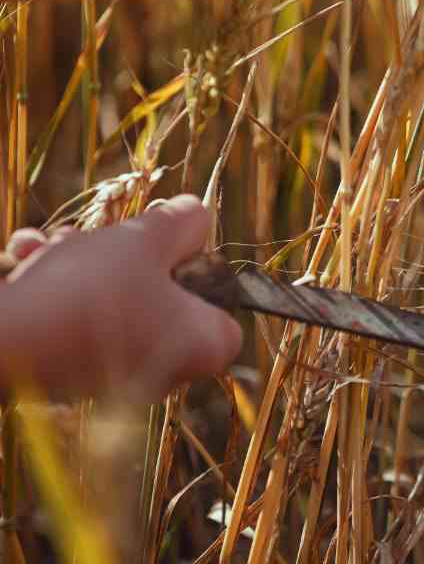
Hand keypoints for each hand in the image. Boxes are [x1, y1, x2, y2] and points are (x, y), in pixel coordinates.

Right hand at [0, 196, 242, 402]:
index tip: (175, 248)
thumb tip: (197, 215)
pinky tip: (26, 257)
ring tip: (51, 244)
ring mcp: (115, 376)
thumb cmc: (89, 289)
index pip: (228, 308)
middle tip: (103, 237)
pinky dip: (54, 286)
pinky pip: (76, 319)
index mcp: (201, 345)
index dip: (206, 271)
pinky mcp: (71, 373)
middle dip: (124, 254)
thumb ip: (181, 222)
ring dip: (80, 260)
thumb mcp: (145, 238)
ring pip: (112, 298)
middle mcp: (165, 371)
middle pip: (162, 295)